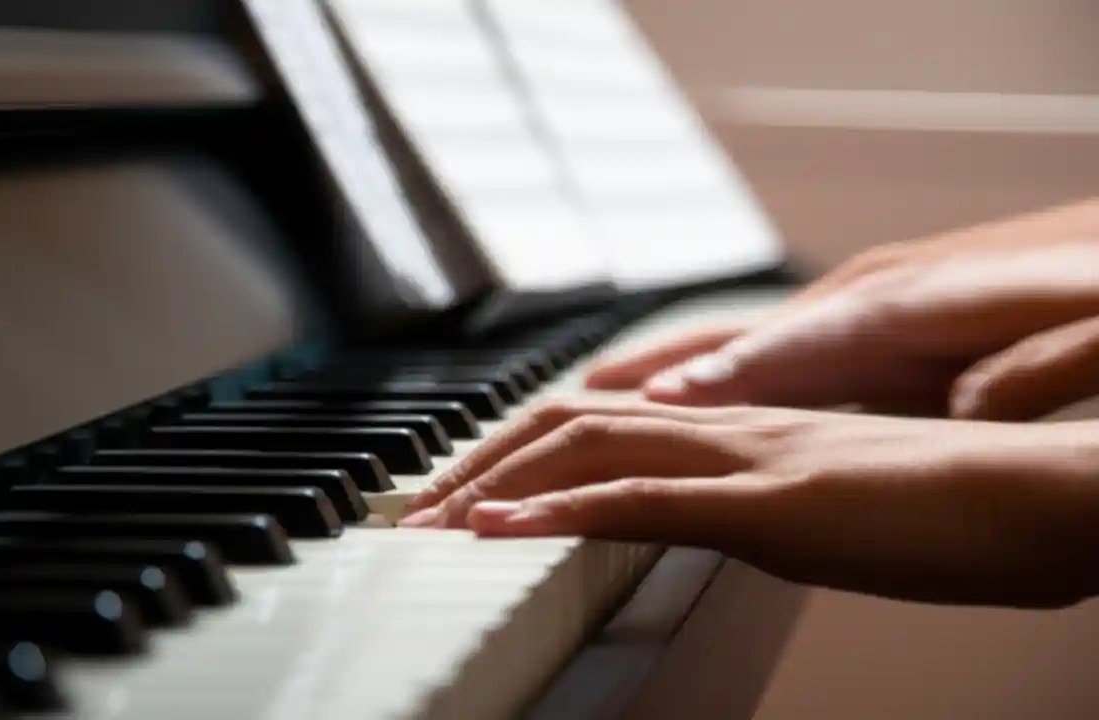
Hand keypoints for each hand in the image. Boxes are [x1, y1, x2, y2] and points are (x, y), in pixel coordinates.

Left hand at [401, 402, 1098, 607]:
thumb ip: (747, 504)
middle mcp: (728, 429)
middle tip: (418, 509)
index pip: (602, 421)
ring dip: (498, 484)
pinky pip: (643, 503)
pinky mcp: (771, 505)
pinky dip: (558, 514)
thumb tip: (697, 523)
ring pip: (590, 449)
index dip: (521, 449)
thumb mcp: (818, 509)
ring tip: (432, 522)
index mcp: (738, 430)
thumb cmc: (946, 508)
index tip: (464, 489)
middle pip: (572, 422)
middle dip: (483, 462)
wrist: (1038, 492)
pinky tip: (499, 531)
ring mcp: (745, 459)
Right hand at [587, 201, 1098, 415]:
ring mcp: (862, 309)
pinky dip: (724, 384)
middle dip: (658, 368)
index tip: (654, 407)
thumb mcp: (1089, 328)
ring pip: (746, 347)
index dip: (720, 380)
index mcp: (910, 302)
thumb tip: (962, 409)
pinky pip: (777, 360)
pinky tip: (698, 407)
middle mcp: (866, 298)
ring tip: (604, 403)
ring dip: (674, 376)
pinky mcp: (871, 326)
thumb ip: (1028, 369)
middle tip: (580, 397)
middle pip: (740, 338)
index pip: (791, 347)